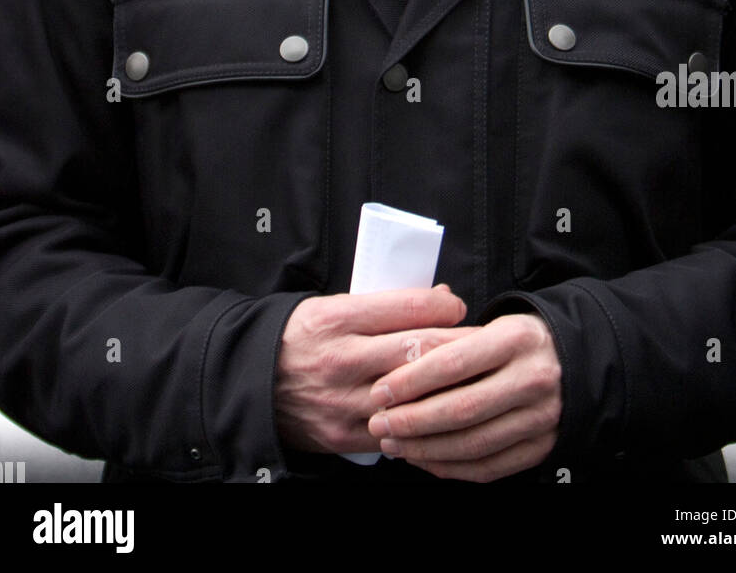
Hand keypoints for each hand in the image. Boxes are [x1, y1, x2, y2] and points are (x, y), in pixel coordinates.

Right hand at [274, 285, 469, 452]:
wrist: (252, 382)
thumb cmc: (301, 337)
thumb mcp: (333, 306)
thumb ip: (384, 305)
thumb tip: (440, 299)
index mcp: (339, 318)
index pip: (407, 308)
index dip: (443, 306)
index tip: (459, 307)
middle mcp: (343, 358)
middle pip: (419, 350)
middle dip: (459, 345)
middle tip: (483, 342)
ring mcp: (344, 401)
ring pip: (414, 394)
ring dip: (450, 387)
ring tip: (474, 378)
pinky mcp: (344, 435)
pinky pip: (397, 431)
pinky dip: (423, 423)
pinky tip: (443, 414)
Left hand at [366, 313, 561, 481]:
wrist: (575, 359)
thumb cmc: (517, 341)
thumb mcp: (490, 326)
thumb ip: (447, 342)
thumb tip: (394, 368)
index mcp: (516, 339)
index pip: (454, 362)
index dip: (412, 380)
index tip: (380, 391)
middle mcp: (532, 379)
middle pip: (462, 409)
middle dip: (412, 421)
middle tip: (379, 423)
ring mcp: (541, 418)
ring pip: (473, 444)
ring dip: (426, 449)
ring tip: (393, 444)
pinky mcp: (541, 447)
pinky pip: (489, 467)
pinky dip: (451, 468)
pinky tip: (424, 460)